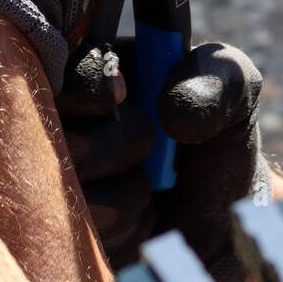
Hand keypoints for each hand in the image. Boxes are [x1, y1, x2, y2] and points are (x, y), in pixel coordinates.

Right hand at [57, 36, 267, 281]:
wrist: (217, 220)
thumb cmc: (217, 141)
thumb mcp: (234, 94)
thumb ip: (219, 81)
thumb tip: (171, 110)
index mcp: (96, 69)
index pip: (62, 61)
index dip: (87, 82)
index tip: (121, 97)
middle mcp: (63, 115)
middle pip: (47, 119)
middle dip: (115, 140)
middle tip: (149, 144)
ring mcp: (52, 168)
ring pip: (62, 174)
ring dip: (122, 186)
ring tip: (149, 184)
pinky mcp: (55, 218)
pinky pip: (75, 219)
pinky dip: (118, 219)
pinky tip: (138, 215)